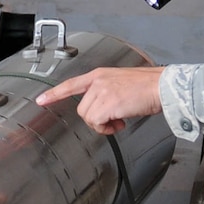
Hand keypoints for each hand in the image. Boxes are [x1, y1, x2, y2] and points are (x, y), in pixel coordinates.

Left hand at [34, 67, 164, 135]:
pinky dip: (107, 129)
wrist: (162, 86)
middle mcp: (98, 82)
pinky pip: (97, 123)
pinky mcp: (108, 104)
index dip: (54, 94)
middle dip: (96, 119)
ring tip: (119, 119)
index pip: (71, 84)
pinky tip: (120, 123)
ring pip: (88, 117)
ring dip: (103, 124)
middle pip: (82, 109)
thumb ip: (107, 92)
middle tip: (114, 118)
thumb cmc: (148, 87)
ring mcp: (102, 92)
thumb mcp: (121, 83)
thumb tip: (105, 110)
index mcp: (99, 75)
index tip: (41, 100)